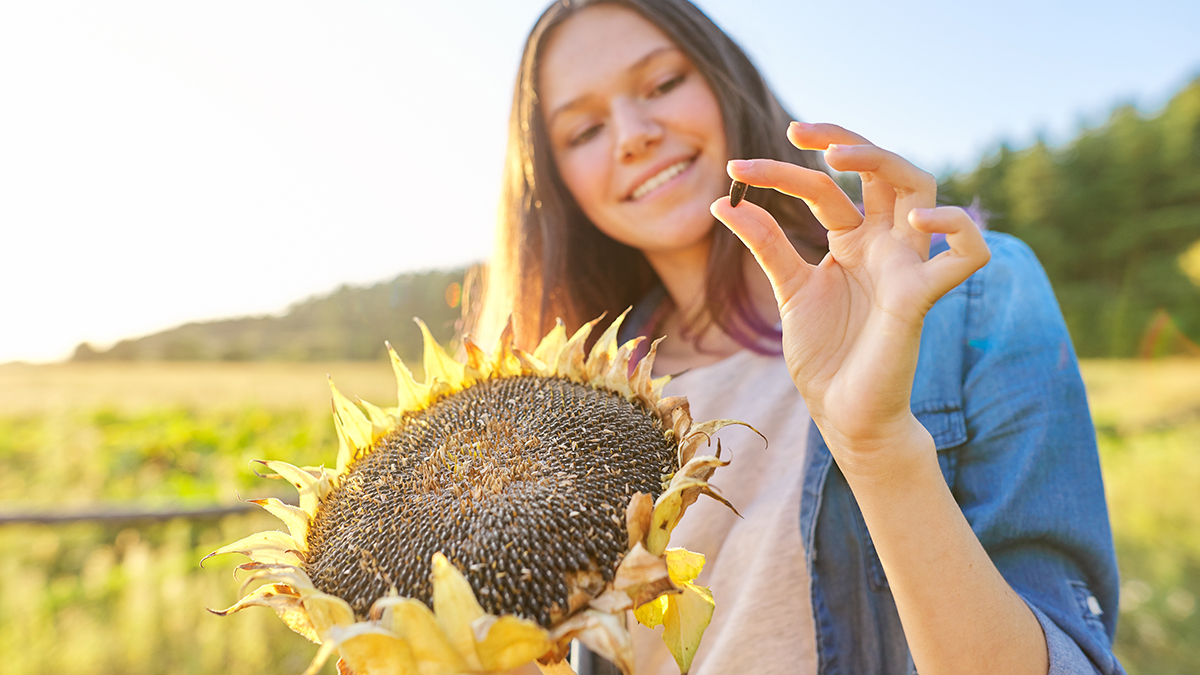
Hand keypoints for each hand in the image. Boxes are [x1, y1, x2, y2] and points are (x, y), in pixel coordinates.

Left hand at [711, 122, 988, 473]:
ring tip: (841, 158)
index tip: (736, 170)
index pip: (825, 188)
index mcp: (853, 241)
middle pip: (884, 170)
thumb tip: (723, 202)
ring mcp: (906, 266)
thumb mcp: (788, 290)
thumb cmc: (824, 354)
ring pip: (924, 190)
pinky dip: (956, 228)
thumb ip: (766, 244)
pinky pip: (969, 254)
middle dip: (847, 139)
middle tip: (797, 130)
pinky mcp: (923, 298)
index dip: (783, 172)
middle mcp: (884, 245)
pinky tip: (918, 220)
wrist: (841, 413)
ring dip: (889, 161)